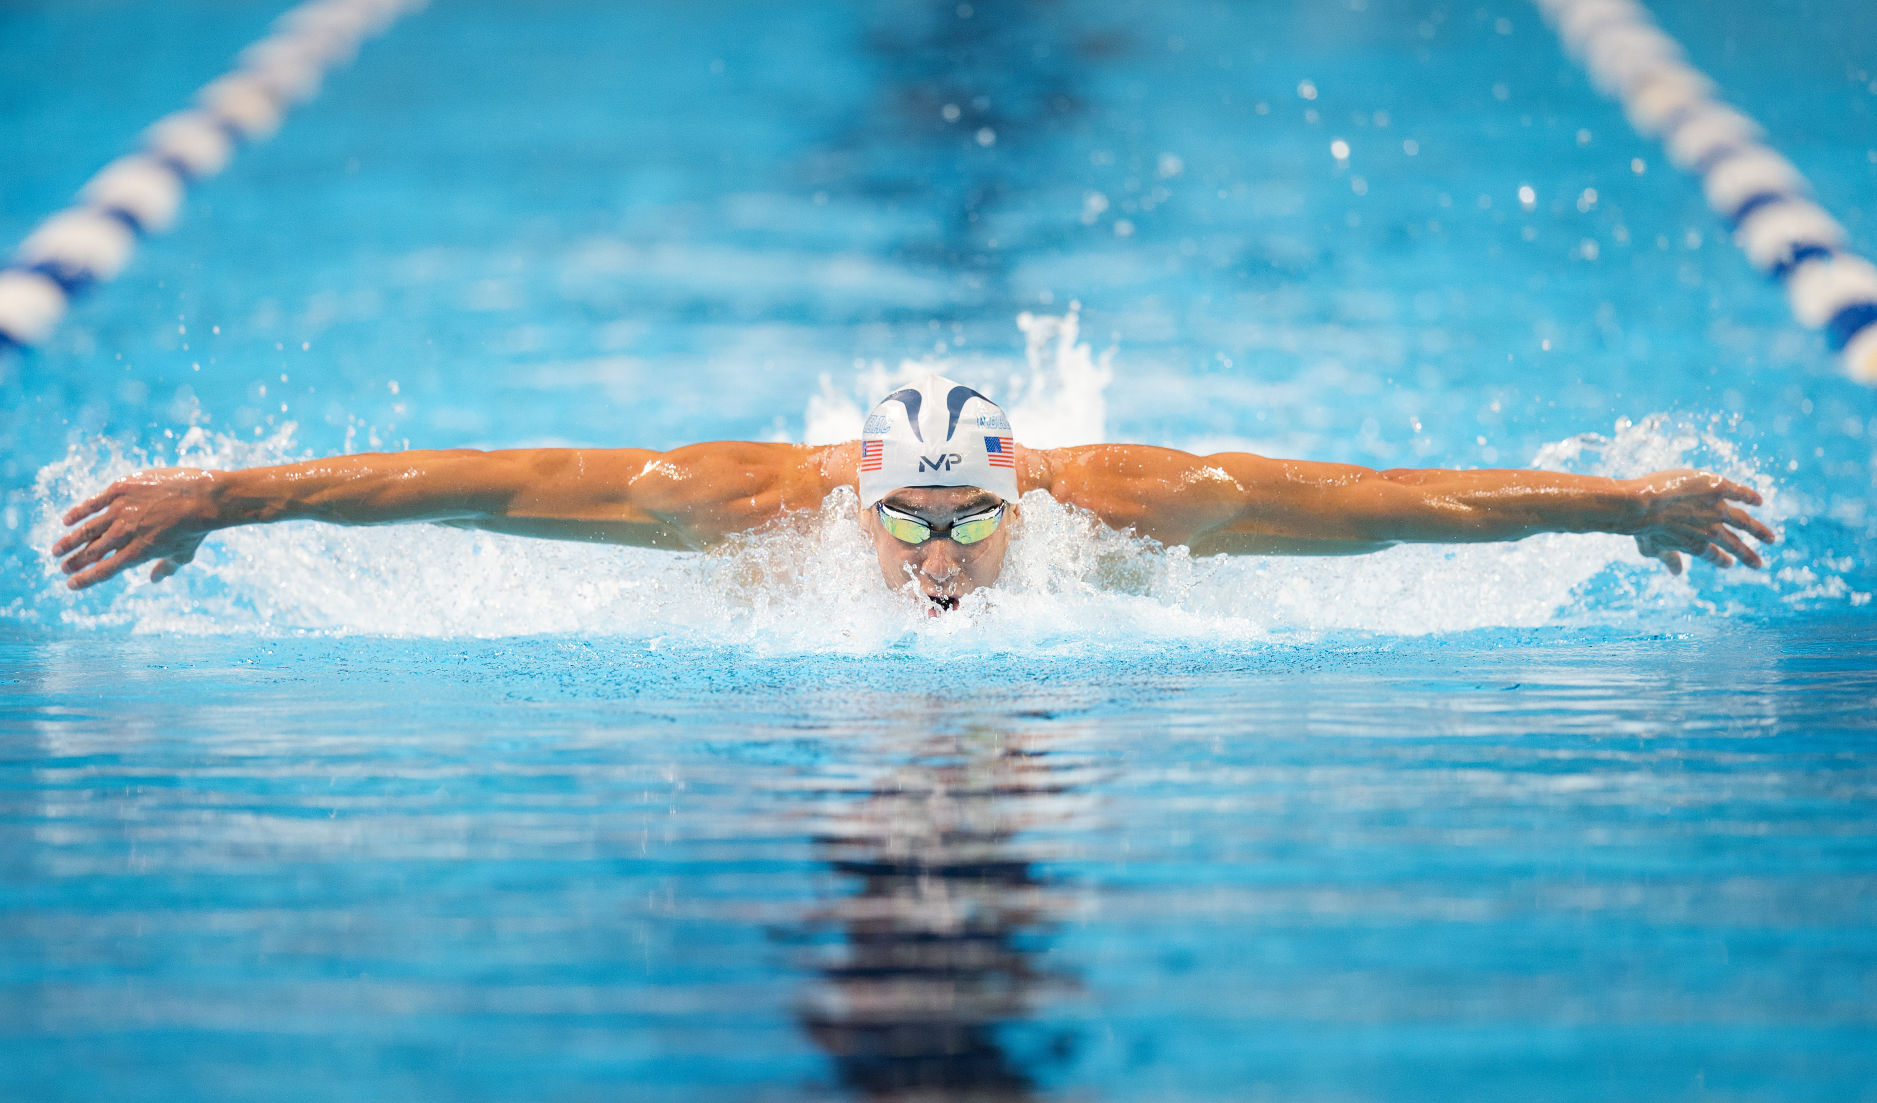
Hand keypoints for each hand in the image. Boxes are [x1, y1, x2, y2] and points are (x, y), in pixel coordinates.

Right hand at [52, 468, 223, 589]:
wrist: (205, 498)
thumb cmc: (197, 528)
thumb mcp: (184, 553)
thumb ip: (167, 567)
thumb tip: (155, 580)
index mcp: (138, 553)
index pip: (105, 570)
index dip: (86, 579)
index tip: (70, 584)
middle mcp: (125, 534)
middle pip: (92, 551)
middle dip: (74, 562)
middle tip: (62, 568)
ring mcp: (121, 511)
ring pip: (87, 529)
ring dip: (69, 541)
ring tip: (56, 551)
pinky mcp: (120, 490)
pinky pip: (93, 503)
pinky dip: (78, 512)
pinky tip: (66, 521)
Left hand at [1623, 469, 1775, 574]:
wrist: (1642, 504)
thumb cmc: (1640, 527)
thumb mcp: (1651, 548)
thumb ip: (1666, 558)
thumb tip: (1677, 572)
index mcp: (1696, 545)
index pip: (1713, 555)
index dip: (1721, 561)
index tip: (1728, 564)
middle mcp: (1711, 530)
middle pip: (1734, 545)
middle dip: (1747, 555)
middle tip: (1759, 564)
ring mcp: (1717, 509)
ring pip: (1744, 522)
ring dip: (1759, 531)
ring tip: (1771, 539)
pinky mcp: (1718, 487)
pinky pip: (1739, 492)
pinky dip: (1750, 496)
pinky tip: (1758, 500)